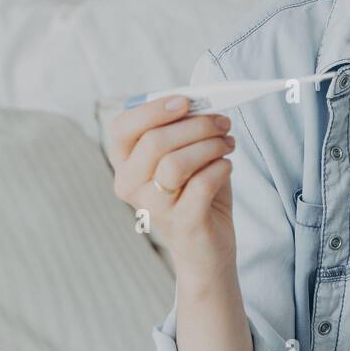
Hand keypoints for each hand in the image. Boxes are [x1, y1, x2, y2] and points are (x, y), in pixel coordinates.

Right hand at [109, 96, 237, 279]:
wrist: (206, 249)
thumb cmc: (195, 194)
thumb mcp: (185, 157)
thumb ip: (184, 130)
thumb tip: (199, 101)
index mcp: (125, 165)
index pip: (122, 128)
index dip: (153, 110)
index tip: (185, 101)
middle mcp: (130, 187)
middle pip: (154, 142)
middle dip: (196, 124)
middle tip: (222, 123)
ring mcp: (153, 208)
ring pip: (176, 163)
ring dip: (210, 145)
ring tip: (228, 144)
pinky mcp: (182, 224)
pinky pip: (202, 184)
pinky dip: (221, 167)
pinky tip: (227, 166)